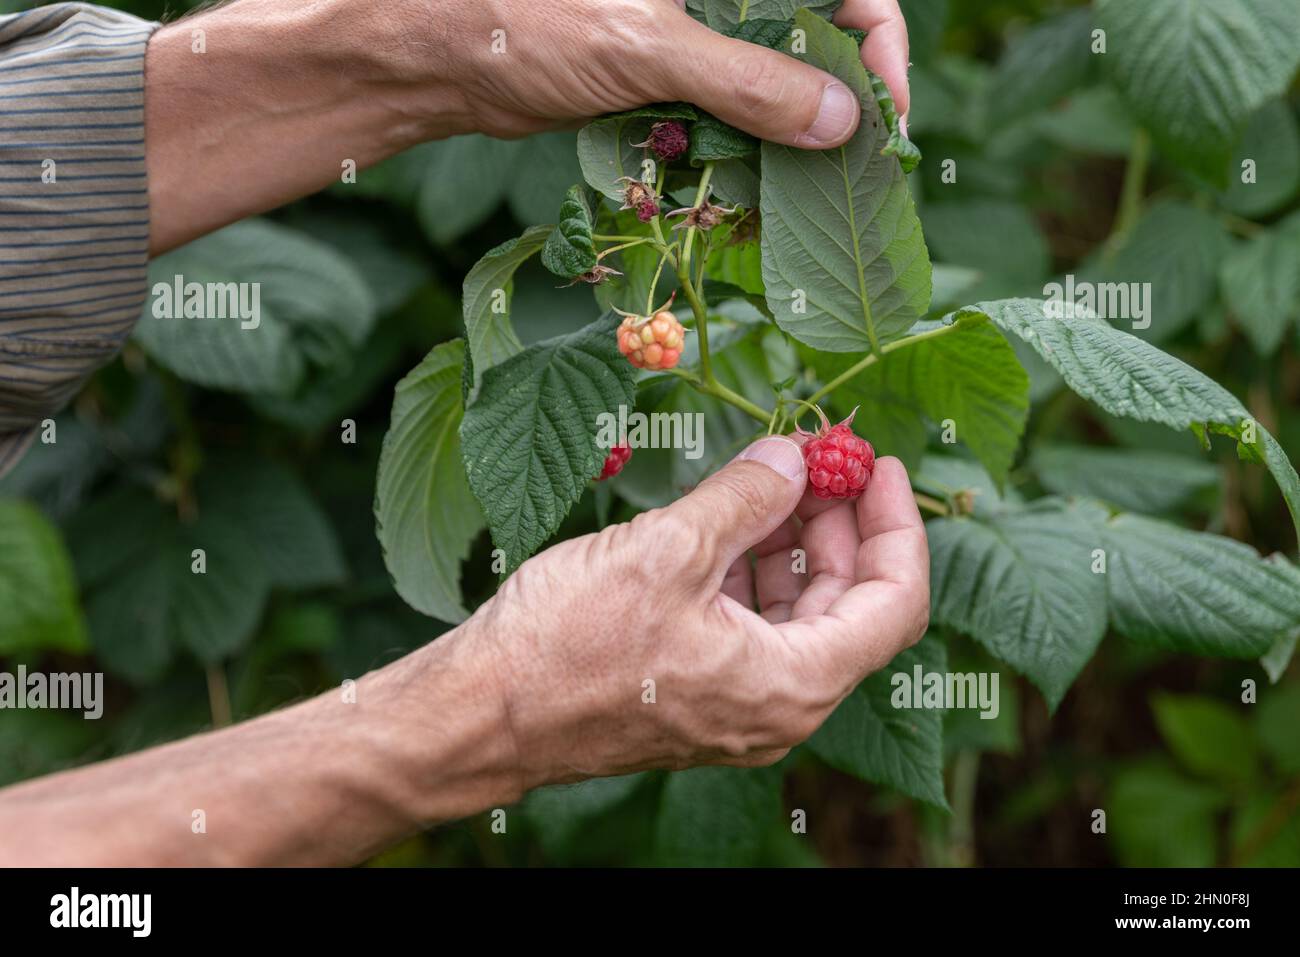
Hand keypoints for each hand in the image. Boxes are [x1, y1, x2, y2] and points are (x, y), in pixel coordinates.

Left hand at [420, 0, 910, 145]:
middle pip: (816, 38)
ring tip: (803, 195)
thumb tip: (839, 121)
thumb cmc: (528, 19)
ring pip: (775, 84)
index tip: (882, 114)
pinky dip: (743, 153)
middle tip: (850, 172)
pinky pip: (730, 115)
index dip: (877, 45)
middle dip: (836, 102)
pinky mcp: (670, 76)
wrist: (444, 56)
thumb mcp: (648, 45)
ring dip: (790, 138)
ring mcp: (698, 33)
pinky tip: (750, 193)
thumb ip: (748, 81)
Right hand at [465, 435, 929, 790]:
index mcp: (791, 685)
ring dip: (793, 542)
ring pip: (797, 614)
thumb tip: (794, 457)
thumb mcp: (668, 550)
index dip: (898, 525)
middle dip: (840, 525)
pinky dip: (751, 569)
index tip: (880, 466)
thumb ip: (746, 497)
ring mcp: (736, 702)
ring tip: (772, 477)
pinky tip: (728, 518)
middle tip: (820, 457)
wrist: (482, 713)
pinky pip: (749, 625)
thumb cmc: (568, 644)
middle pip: (849, 605)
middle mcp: (777, 706)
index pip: (894, 602)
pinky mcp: (696, 689)